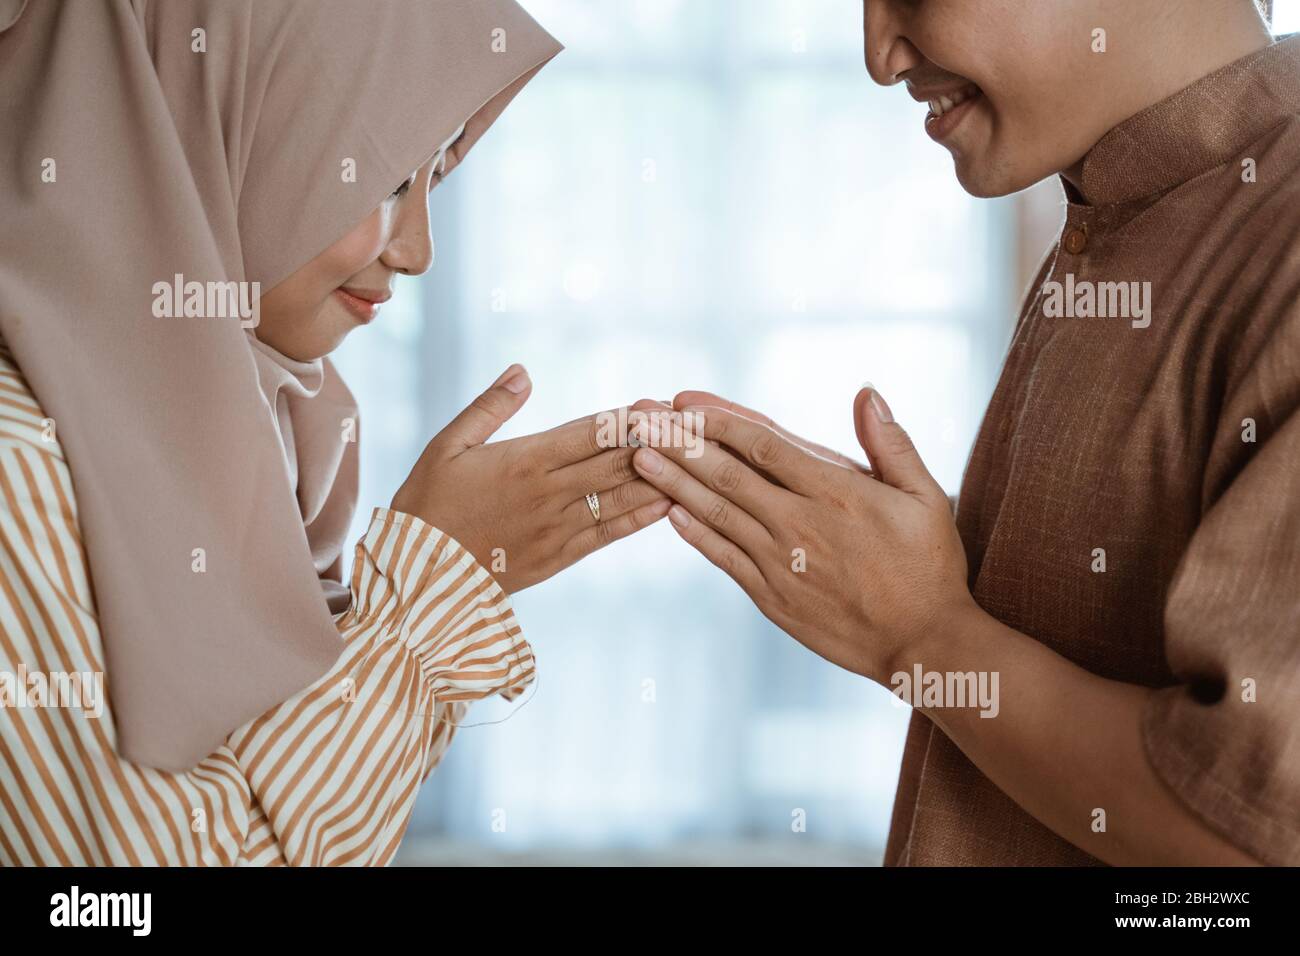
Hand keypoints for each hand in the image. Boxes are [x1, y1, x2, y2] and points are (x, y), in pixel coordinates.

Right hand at [393, 364, 670, 592]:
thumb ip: (490, 407)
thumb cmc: (428, 503)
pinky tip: (671, 502)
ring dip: (661, 476)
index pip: (589, 433)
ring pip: (621, 497)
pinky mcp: (560, 555)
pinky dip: (642, 516)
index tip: (657, 406)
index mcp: (524, 461)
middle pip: (615, 462)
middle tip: (691, 427)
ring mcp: (558, 528)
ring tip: (695, 460)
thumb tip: (524, 371)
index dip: (627, 419)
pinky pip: (610, 533)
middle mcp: (548, 494)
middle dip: (656, 442)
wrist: (417, 576)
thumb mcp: (447, 445)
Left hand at [628, 388, 974, 683]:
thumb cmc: (929, 567)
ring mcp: (781, 562)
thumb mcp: (926, 497)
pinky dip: (694, 532)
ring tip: (638, 456)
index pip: (765, 444)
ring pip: (717, 512)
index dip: (720, 420)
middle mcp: (800, 524)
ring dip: (674, 481)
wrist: (922, 645)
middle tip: (640, 418)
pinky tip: (669, 511)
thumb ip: (891, 444)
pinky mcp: (771, 596)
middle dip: (680, 442)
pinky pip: (723, 557)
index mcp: (836, 492)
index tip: (685, 401)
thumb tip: (866, 392)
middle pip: (728, 473)